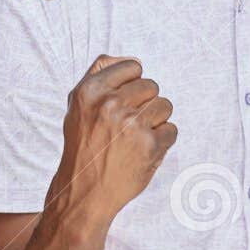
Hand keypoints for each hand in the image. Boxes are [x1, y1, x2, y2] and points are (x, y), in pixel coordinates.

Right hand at [47, 55, 176, 225]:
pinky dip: (162, 142)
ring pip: (165, 105)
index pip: (133, 67)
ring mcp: (132, 125)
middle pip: (151, 86)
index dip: (132, 85)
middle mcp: (110, 104)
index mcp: (91, 91)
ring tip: (135, 137)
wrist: (85, 190)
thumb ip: (101, 74)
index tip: (123, 102)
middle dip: (145, 104)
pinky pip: (171, 130)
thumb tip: (131, 58)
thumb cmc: (84, 146)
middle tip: (127, 125)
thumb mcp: (78, 104)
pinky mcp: (150, 145)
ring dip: (156, 121)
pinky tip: (142, 151)